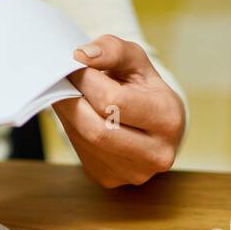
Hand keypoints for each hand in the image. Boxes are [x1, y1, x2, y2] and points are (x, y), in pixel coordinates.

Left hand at [53, 35, 185, 188]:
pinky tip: (77, 115)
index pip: (114, 101)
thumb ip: (113, 50)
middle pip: (97, 128)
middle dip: (72, 100)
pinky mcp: (110, 179)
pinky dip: (73, 130)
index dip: (86, 80)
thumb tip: (81, 56)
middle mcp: (156, 153)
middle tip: (62, 80)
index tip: (73, 64)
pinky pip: (82, 153)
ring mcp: (133, 172)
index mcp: (168, 119)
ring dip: (69, 114)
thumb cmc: (143, 88)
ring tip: (67, 93)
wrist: (151, 124)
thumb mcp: (136, 62)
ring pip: (85, 142)